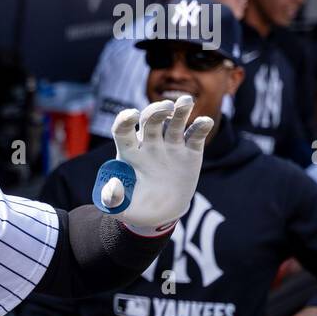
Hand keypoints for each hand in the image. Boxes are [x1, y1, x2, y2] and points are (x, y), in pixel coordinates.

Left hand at [105, 95, 212, 234]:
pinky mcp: (189, 152)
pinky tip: (204, 122)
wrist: (161, 213)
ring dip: (180, 111)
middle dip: (156, 111)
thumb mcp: (119, 208)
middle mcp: (149, 145)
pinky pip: (195, 136)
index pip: (123, 130)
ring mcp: (170, 146)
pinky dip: (200, 127)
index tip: (131, 114)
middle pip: (149, 121)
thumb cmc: (135, 207)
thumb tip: (112, 187)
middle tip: (165, 108)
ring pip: (174, 123)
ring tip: (186, 102)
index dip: (125, 120)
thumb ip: (112, 199)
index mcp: (129, 154)